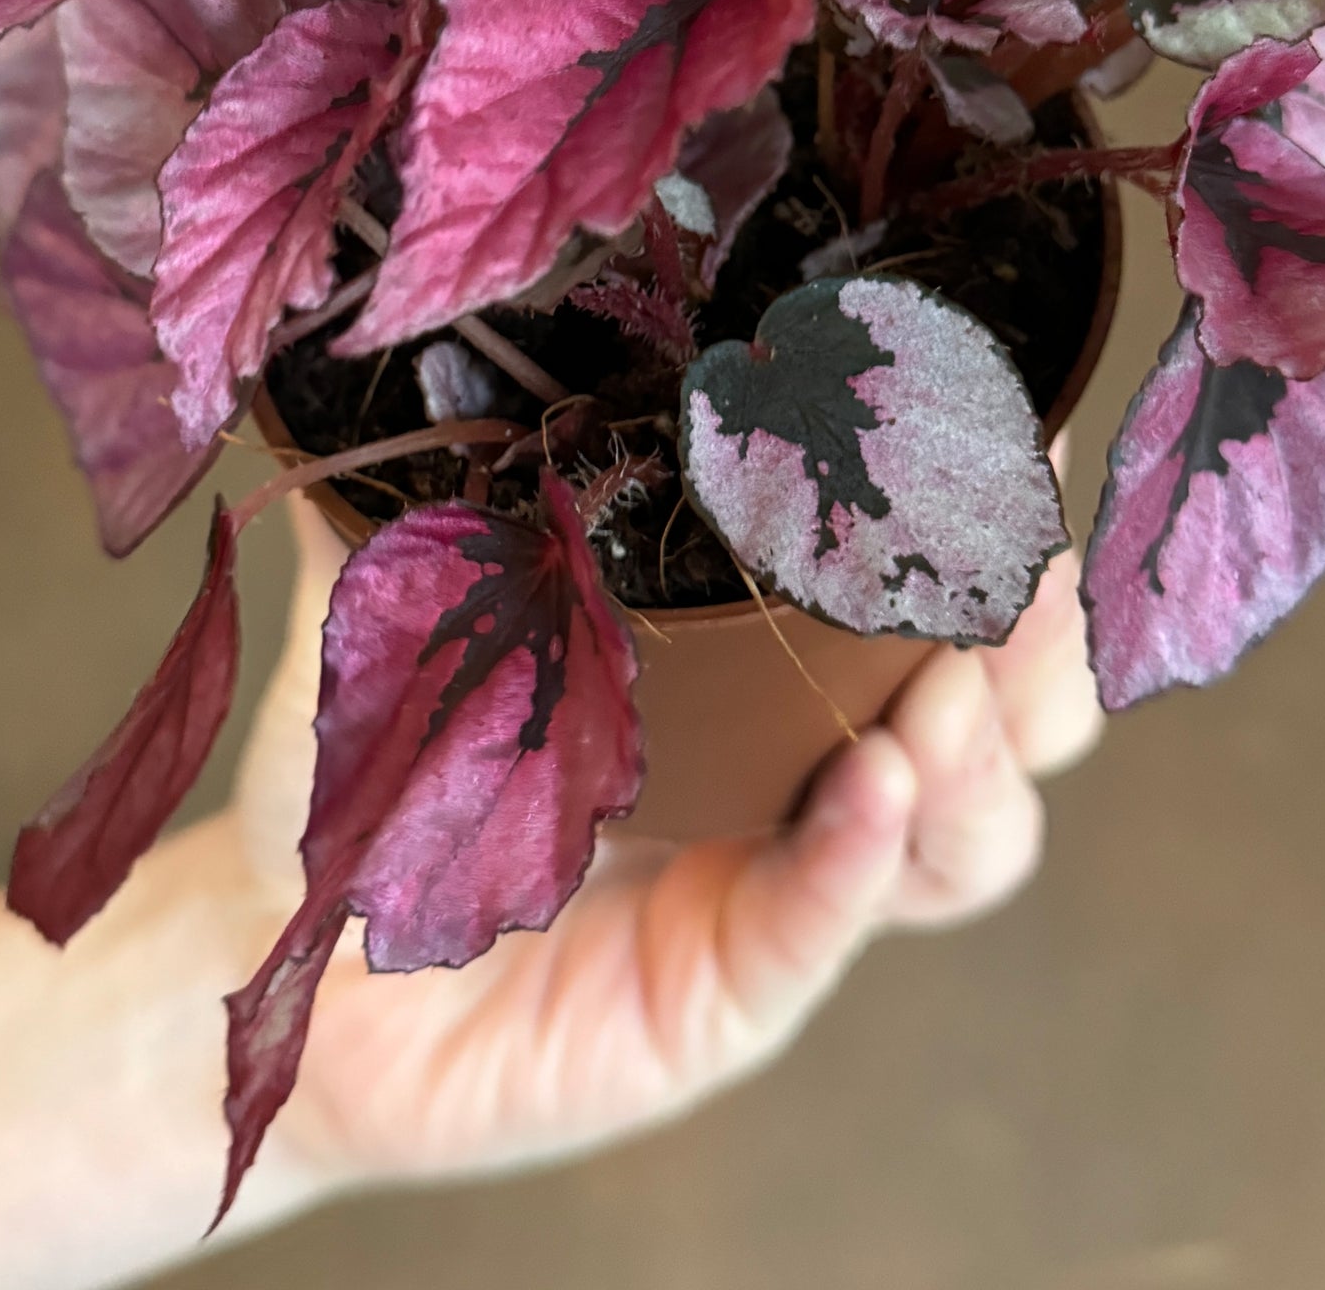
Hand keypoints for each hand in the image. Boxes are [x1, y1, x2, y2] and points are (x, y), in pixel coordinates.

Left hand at [227, 486, 1103, 1191]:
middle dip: (1037, 645)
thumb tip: (436, 333)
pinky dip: (860, 855)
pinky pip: (824, 923)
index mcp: (757, 666)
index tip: (1011, 436)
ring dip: (978, 750)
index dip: (988, 532)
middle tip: (1022, 568)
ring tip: (948, 688)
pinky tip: (878, 783)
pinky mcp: (729, 992)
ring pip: (968, 836)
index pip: (924, 601)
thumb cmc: (379, 768)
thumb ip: (449, 486)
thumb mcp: (424, 602)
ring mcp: (781, 887)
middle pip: (1008, 722)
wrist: (288, 956)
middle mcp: (801, 773)